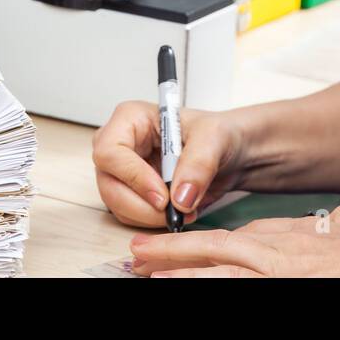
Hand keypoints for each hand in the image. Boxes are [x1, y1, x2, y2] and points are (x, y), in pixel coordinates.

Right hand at [92, 101, 247, 227]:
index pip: (111, 151)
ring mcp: (123, 170)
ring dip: (149, 216)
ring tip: (183, 210)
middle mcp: (121, 144)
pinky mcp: (133, 192)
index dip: (133, 177)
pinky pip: (130, 215)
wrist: (229, 153)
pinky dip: (152, 221)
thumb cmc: (217, 134)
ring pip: (117, 204)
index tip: (162, 196)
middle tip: (173, 212)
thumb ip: (199, 163)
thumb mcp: (215, 138)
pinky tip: (177, 211)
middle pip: (109, 183)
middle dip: (141, 205)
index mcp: (131, 118)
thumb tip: (180, 195)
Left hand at [128, 204, 339, 276]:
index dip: (198, 245)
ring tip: (147, 277)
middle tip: (137, 257)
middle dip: (172, 256)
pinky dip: (212, 290)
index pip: (233, 237)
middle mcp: (278, 257)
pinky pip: (239, 294)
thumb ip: (327, 225)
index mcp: (291, 238)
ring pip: (218, 276)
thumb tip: (322, 224)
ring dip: (181, 277)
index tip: (173, 248)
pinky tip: (185, 290)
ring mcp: (279, 278)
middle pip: (214, 253)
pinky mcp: (287, 292)